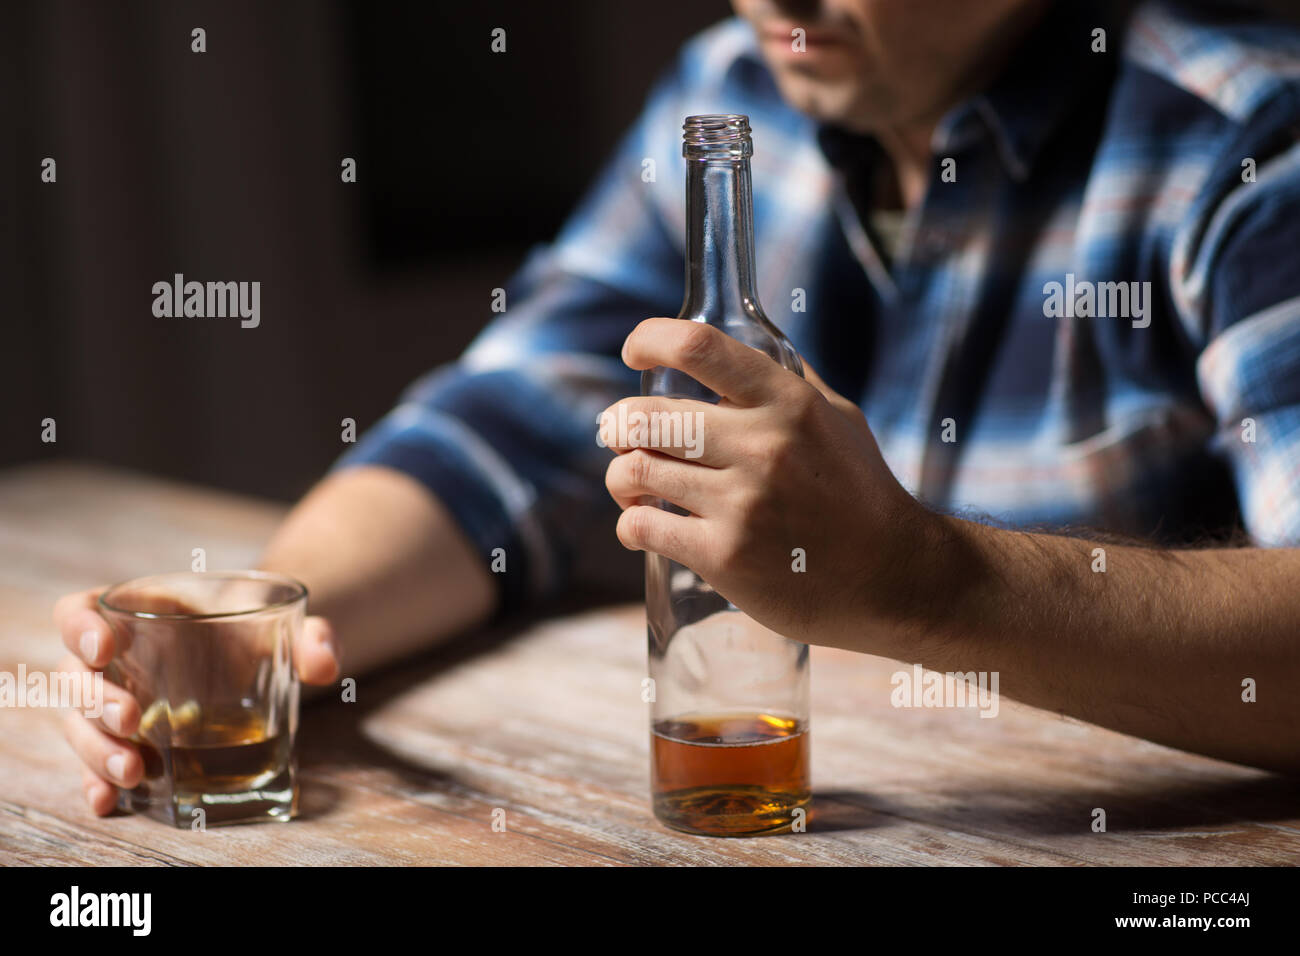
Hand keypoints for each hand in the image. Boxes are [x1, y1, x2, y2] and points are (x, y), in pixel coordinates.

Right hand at [53, 587, 339, 815]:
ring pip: (79, 723)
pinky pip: (94, 763)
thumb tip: (326, 663)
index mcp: (140, 613)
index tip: (105, 647)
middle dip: (95, 700)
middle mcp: (115, 660)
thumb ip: (314, 638)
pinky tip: (108, 802)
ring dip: (95, 749)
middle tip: (132, 719)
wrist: (263, 665)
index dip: (80, 626)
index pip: (79, 610)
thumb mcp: (292, 628)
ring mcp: (115, 704)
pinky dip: (94, 782)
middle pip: (73, 675)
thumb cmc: (261, 634)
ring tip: (135, 771)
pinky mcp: (127, 744)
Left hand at [603, 317, 943, 653]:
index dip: (650, 339)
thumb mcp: (838, 418)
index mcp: (787, 402)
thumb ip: (789, 381)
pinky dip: (629, 523)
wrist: (893, 578)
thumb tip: (739, 344)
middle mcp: (762, 446)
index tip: (635, 352)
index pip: (697, 346)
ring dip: (619, 475)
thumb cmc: (862, 492)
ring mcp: (741, 504)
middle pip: (645, 416)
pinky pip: (641, 526)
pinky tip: (640, 522)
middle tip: (617, 432)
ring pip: (633, 470)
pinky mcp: (724, 556)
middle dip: (616, 423)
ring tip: (629, 481)